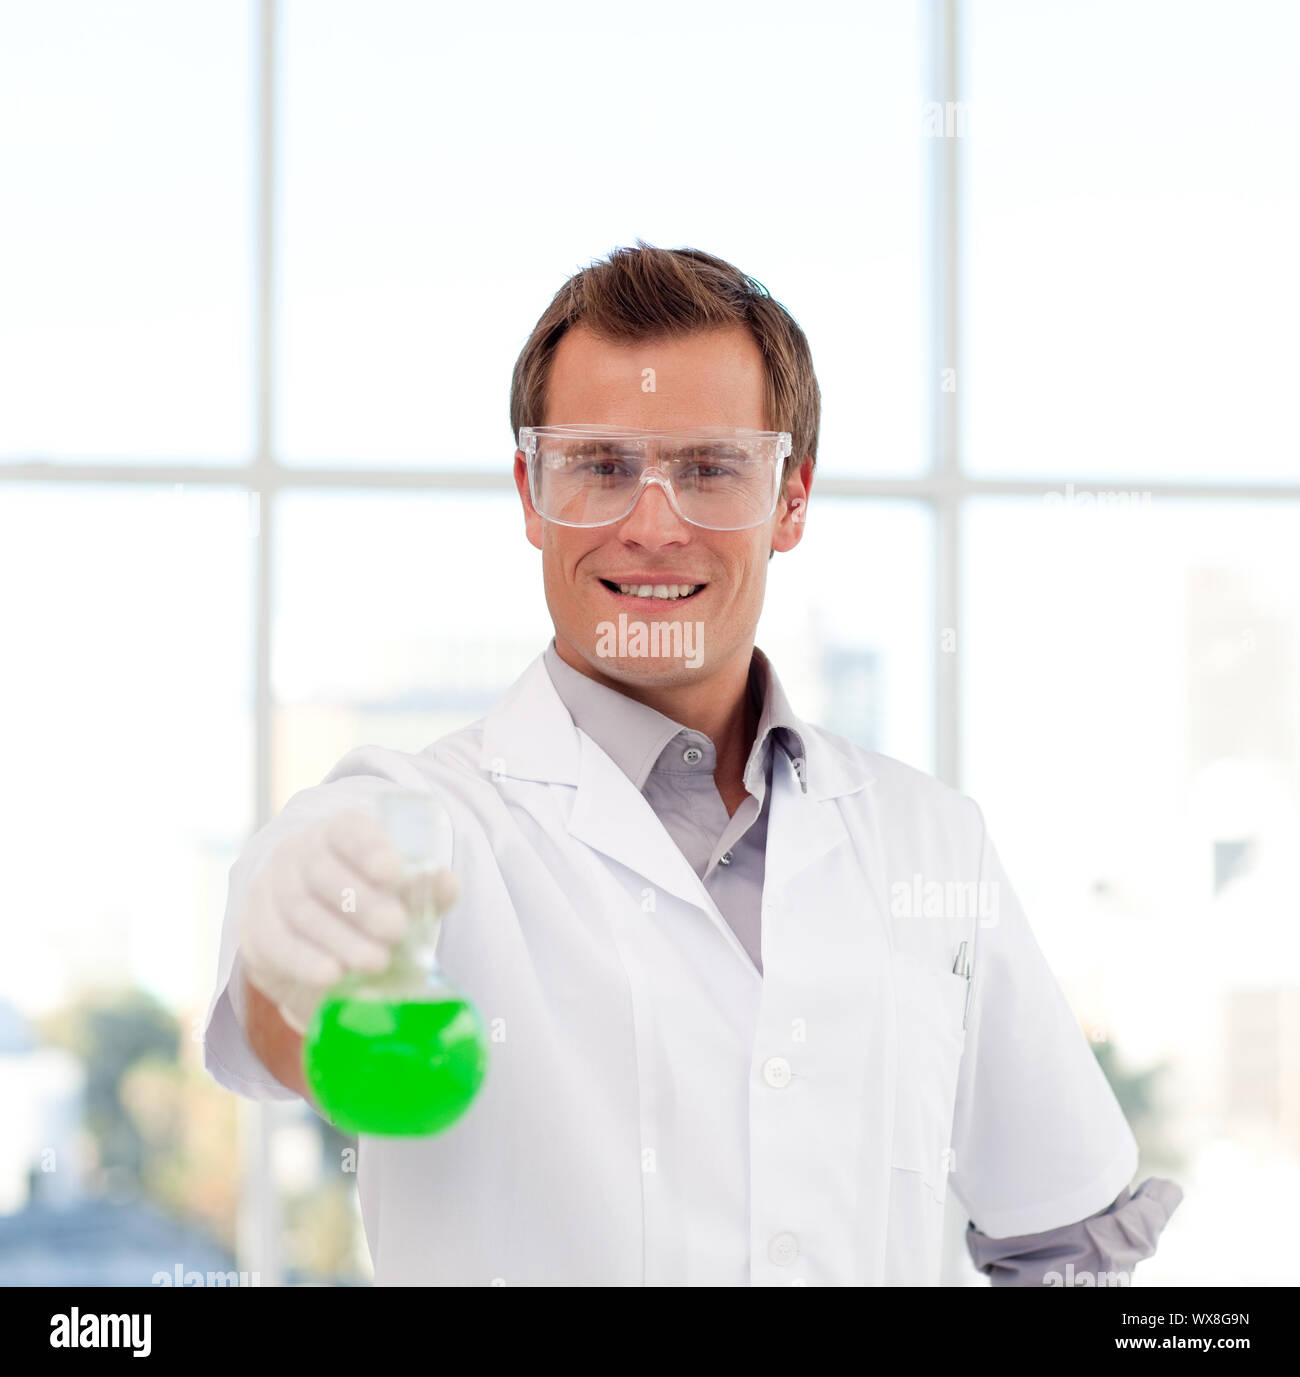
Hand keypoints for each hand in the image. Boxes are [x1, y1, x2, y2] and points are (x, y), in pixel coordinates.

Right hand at [238, 807, 458, 1034]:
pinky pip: (275, 941)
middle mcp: (300, 852)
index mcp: (339, 833)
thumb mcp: (399, 894)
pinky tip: (330, 975)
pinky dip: (303, 960)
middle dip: (362, 903)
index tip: (394, 872)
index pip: (349, 830)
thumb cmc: (367, 904)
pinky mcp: (255, 926)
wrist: (312, 938)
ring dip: (339, 938)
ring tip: (376, 962)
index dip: (369, 848)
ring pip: (301, 909)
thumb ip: (425, 888)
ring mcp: (272, 887)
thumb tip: (446, 882)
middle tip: (396, 929)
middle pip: (324, 873)